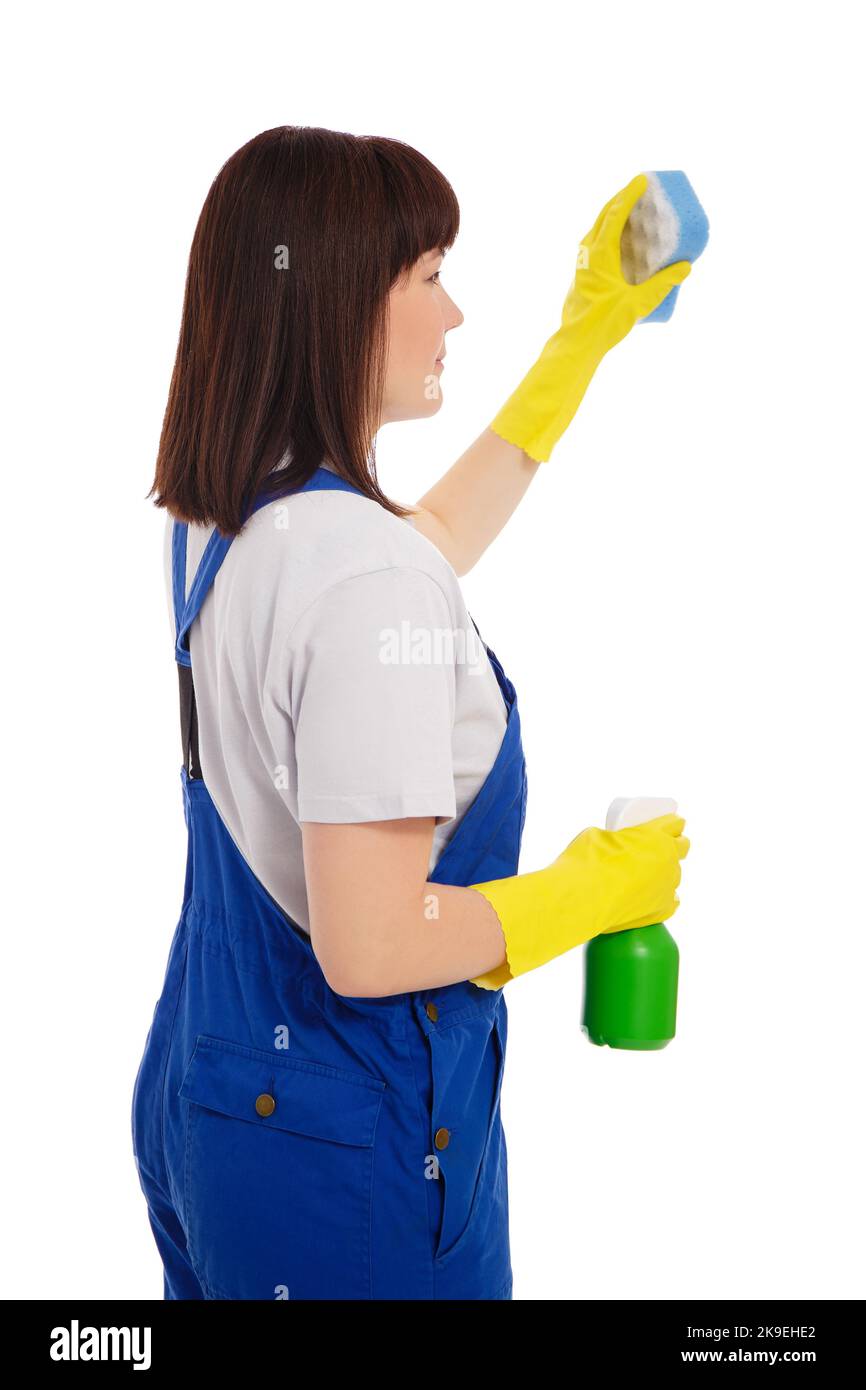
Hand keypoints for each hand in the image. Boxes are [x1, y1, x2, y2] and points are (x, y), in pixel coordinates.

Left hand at [489, 173, 691, 462]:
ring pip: (597, 228)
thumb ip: (663, 283)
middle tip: (638, 188)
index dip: (629, 194)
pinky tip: (621, 240)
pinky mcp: (582, 274)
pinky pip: (596, 243)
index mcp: (600, 252)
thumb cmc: (604, 323)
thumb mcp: (639, 302)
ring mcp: (582, 262)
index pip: (615, 212)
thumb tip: (685, 266)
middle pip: (604, 214)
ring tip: (632, 209)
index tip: (642, 180)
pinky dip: (609, 232)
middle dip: (621, 198)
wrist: (576, 344)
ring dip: (613, 214)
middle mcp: (588, 252)